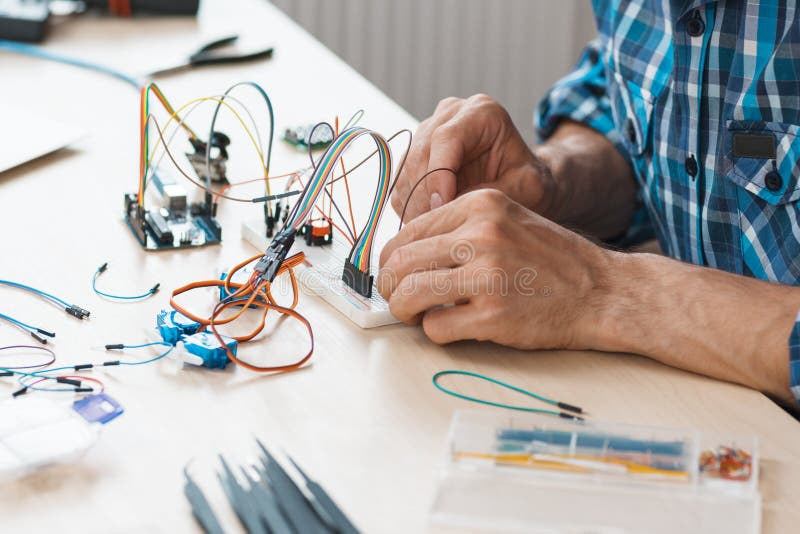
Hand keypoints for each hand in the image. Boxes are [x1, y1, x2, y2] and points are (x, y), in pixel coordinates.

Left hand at [378, 189, 612, 348]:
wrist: (604, 291)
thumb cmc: (552, 260)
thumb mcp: (506, 220)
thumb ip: (458, 229)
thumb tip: (402, 254)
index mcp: (480, 204)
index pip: (407, 231)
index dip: (390, 259)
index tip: (394, 274)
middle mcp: (481, 234)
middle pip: (399, 262)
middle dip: (389, 286)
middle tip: (398, 299)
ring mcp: (488, 275)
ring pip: (408, 294)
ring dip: (403, 310)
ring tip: (416, 315)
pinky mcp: (494, 315)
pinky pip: (436, 327)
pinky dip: (434, 331)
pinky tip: (452, 326)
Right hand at [391, 94, 558, 222]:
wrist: (523, 183)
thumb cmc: (530, 183)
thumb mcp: (528, 188)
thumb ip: (493, 193)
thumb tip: (450, 205)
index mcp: (481, 112)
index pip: (446, 138)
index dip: (438, 174)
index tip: (443, 206)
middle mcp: (449, 116)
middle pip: (420, 155)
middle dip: (425, 195)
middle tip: (437, 227)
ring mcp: (428, 134)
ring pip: (406, 172)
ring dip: (415, 204)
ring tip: (436, 230)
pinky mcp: (415, 157)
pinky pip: (401, 186)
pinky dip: (410, 208)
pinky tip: (431, 224)